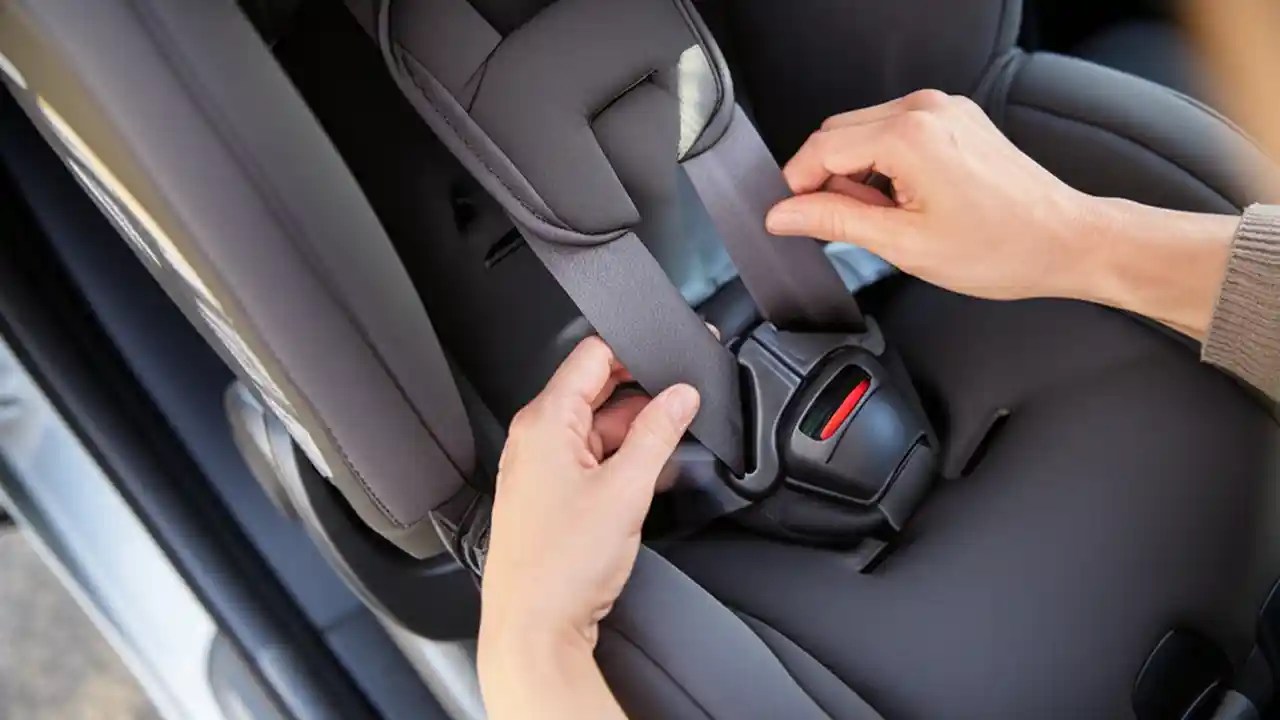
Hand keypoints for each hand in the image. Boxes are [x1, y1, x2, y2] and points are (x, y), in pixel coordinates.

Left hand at [478, 336, 698, 718]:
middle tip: (682, 402)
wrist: (533, 629)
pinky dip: (619, 460)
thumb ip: (658, 433)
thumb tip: (680, 396)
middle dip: (641, 393)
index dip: (636, 349)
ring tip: (668, 450)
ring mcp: (539, 469)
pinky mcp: (548, 497)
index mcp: (543, 422)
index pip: (592, 356)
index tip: (671, 354)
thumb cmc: (560, 567)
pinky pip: (588, 460)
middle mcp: (533, 439)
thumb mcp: (626, 489)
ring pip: (595, 428)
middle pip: (595, 391)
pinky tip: (646, 477)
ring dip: (633, 431)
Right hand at [765, 89, 1097, 300]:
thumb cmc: (1000, 248)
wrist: (1066, 241)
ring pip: (865, 133)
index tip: (791, 219)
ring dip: (859, 174)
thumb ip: (834, 222)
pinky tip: (907, 202)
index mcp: (908, 135)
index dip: (797, 187)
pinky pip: (896, 133)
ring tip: (889, 219)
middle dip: (828, 180)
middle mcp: (925, 109)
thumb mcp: (903, 245)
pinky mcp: (956, 119)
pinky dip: (886, 166)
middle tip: (846, 227)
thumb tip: (784, 214)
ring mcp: (943, 110)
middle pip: (838, 134)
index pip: (820, 148)